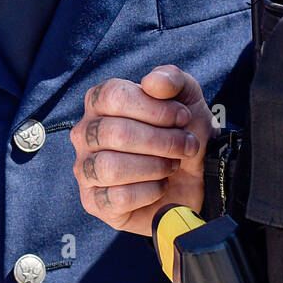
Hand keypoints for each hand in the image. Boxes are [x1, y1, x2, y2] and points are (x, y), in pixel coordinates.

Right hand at [70, 66, 212, 235]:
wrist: (196, 175)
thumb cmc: (182, 131)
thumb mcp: (186, 97)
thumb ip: (172, 79)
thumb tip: (152, 82)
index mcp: (100, 103)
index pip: (113, 96)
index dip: (154, 108)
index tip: (182, 117)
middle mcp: (85, 134)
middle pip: (115, 133)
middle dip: (162, 140)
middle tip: (185, 145)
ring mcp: (85, 169)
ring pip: (112, 167)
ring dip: (155, 166)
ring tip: (172, 165)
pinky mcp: (93, 202)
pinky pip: (118, 198)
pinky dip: (150, 191)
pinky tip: (161, 186)